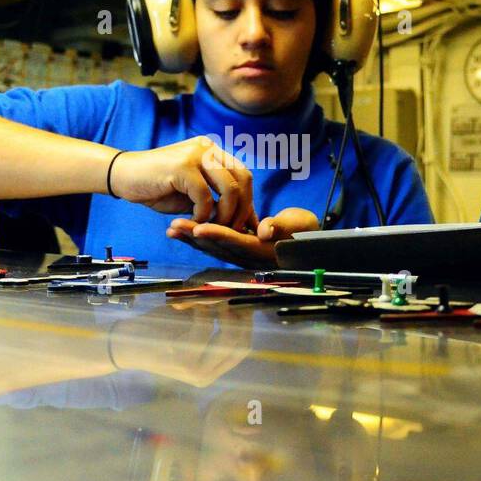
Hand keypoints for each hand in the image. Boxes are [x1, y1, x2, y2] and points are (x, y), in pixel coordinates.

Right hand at [109, 136, 254, 228]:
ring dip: (224, 215)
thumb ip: (215, 200)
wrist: (122, 176)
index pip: (244, 175)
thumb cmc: (156, 188)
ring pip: (230, 189)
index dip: (246, 202)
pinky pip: (205, 197)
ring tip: (211, 229)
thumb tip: (243, 219)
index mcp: (212, 151)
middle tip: (230, 229)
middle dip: (242, 209)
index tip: (240, 225)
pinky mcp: (182, 167)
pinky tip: (191, 223)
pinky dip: (202, 216)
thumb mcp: (192, 195)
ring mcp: (196, 154)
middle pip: (244, 179)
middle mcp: (207, 148)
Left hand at [166, 207, 318, 267]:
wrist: (308, 245)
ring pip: (211, 245)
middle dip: (195, 236)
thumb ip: (281, 227)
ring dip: (191, 237)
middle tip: (175, 226)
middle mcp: (247, 255)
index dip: (217, 235)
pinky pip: (213, 242)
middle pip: (217, 246)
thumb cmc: (305, 232)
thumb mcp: (297, 225)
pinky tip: (181, 229)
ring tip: (172, 228)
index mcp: (261, 249)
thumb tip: (265, 230)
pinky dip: (197, 236)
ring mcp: (240, 253)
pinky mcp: (236, 247)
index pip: (236, 241)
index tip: (199, 228)